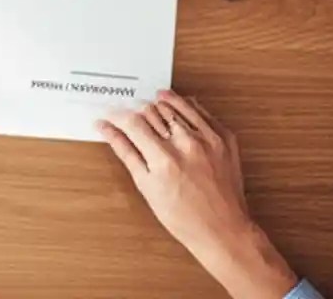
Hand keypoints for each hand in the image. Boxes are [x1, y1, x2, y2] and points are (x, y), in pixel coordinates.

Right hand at [99, 91, 297, 298]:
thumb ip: (126, 152)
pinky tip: (177, 109)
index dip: (116, 116)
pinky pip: (202, 111)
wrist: (223, 229)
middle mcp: (187, 144)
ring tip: (150, 107)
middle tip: (130, 118)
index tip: (110, 117)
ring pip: (177, 105)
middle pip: (153, 110)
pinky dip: (186, 106)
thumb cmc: (184, 217)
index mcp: (164, 158)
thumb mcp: (147, 187)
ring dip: (159, 103)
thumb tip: (107, 130)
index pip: (132, 122)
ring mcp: (208, 139)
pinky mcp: (225, 139)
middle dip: (136, 111)